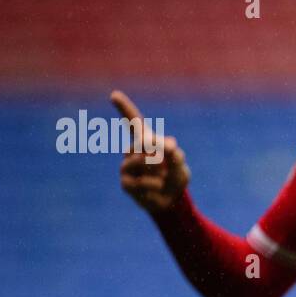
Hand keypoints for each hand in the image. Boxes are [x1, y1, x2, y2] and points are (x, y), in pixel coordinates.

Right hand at [112, 89, 189, 212]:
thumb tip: (169, 145)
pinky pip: (140, 181)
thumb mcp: (181, 166)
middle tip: (166, 163)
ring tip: (162, 177)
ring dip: (158, 170)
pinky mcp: (125, 183)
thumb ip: (177, 155)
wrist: (170, 201)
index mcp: (145, 142)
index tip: (114, 95)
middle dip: (160, 153)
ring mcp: (126, 166)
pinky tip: (157, 187)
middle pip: (143, 142)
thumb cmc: (175, 178)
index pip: (134, 122)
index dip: (124, 108)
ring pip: (141, 161)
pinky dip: (155, 185)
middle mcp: (132, 151)